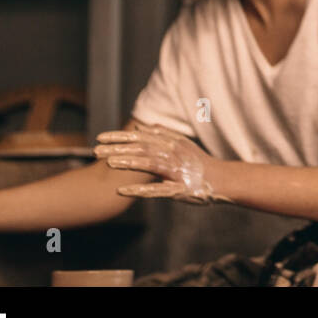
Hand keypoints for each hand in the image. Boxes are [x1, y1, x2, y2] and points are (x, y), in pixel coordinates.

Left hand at [93, 124, 230, 204]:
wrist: (222, 180)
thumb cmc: (199, 163)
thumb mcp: (182, 144)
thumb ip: (162, 134)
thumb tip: (143, 126)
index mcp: (171, 142)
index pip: (140, 137)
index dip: (119, 137)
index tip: (99, 137)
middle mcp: (173, 153)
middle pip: (141, 148)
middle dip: (117, 148)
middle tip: (95, 150)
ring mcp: (176, 170)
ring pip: (148, 164)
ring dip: (127, 163)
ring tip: (107, 164)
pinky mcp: (178, 188)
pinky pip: (155, 189)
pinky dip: (138, 189)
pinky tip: (122, 191)